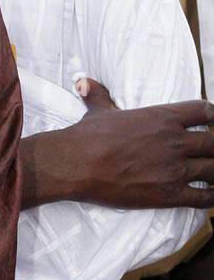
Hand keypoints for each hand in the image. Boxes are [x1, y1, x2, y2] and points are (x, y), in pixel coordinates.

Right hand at [21, 78, 213, 210]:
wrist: (78, 164)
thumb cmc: (89, 137)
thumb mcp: (98, 111)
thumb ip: (100, 95)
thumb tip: (85, 81)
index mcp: (164, 118)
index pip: (205, 111)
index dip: (212, 117)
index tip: (211, 123)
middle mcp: (176, 142)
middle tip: (210, 152)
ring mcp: (175, 169)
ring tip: (212, 175)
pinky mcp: (170, 194)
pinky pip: (204, 198)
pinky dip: (211, 198)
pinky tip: (211, 196)